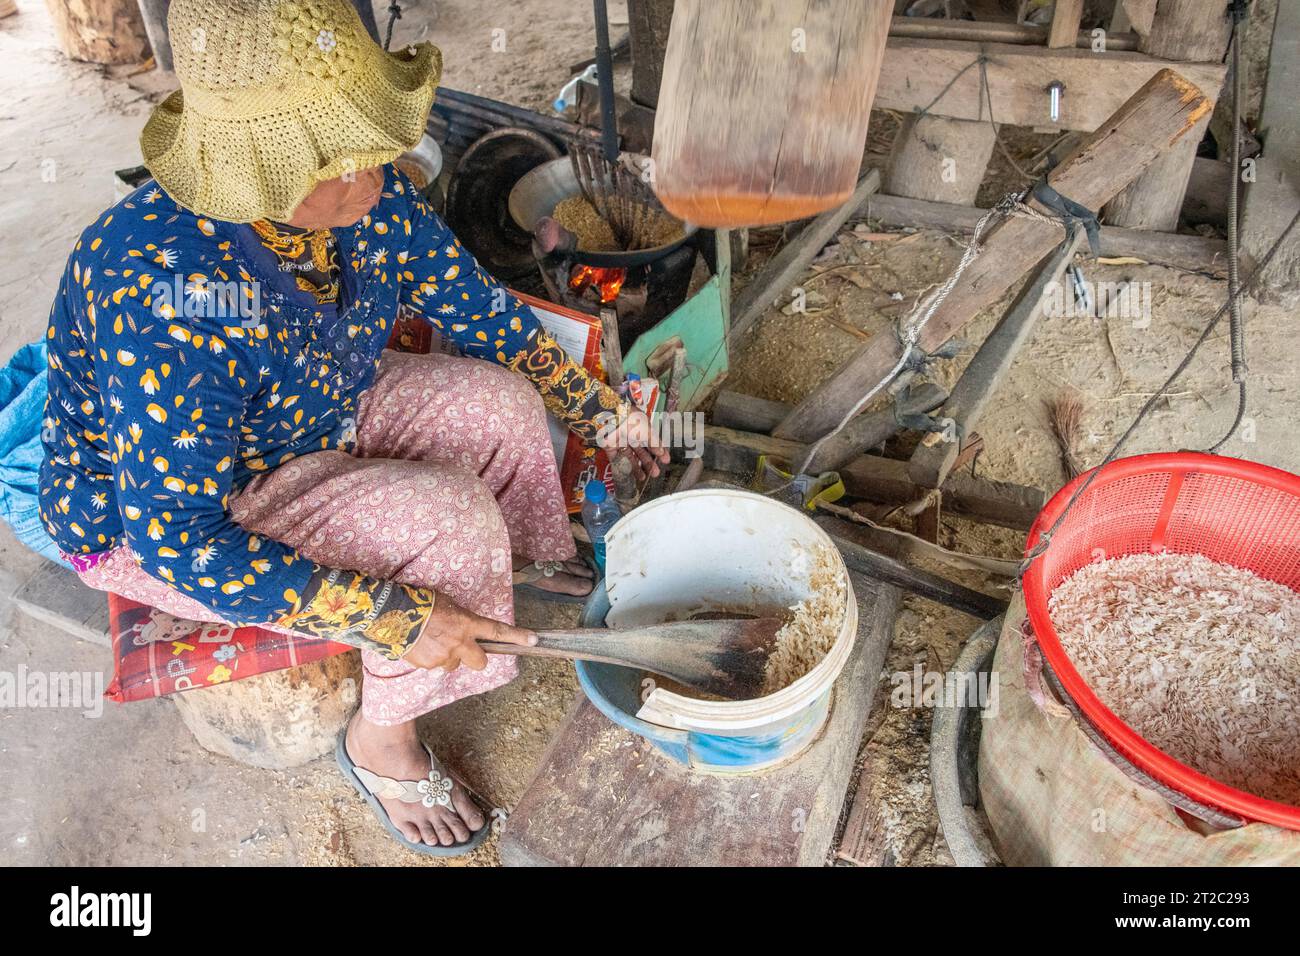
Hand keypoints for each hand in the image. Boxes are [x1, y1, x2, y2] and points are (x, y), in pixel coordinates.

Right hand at [403, 597, 535, 671]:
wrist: (391, 614)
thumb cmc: (420, 602)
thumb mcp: (447, 603)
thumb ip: (460, 618)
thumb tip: (463, 627)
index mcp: (467, 623)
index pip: (498, 631)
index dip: (517, 636)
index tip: (534, 639)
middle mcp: (460, 643)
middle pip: (480, 663)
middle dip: (475, 657)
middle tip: (463, 648)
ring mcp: (444, 657)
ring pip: (454, 665)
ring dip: (448, 657)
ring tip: (432, 641)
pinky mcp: (428, 666)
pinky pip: (435, 666)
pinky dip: (430, 659)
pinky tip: (420, 645)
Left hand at [599, 409, 669, 480]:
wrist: (611, 417)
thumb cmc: (629, 418)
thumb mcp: (647, 430)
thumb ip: (654, 442)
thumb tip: (661, 451)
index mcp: (641, 427)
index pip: (652, 442)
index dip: (659, 451)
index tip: (665, 460)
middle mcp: (631, 434)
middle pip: (641, 452)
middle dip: (649, 462)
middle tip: (655, 472)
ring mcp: (620, 441)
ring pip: (630, 457)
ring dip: (637, 467)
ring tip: (644, 477)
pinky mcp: (610, 447)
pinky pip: (617, 459)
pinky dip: (623, 466)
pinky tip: (630, 474)